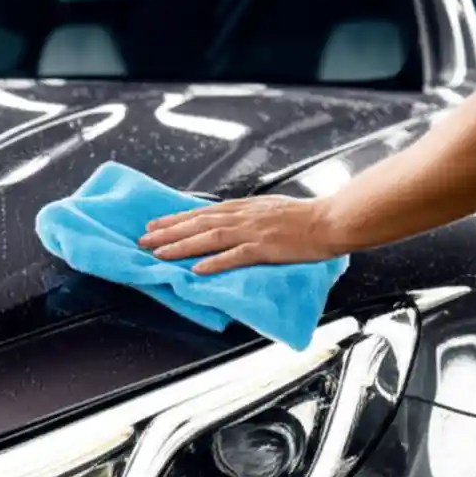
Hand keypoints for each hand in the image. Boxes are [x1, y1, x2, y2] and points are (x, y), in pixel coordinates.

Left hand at [138, 195, 344, 274]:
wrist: (331, 220)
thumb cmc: (307, 217)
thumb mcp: (272, 208)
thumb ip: (250, 215)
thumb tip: (232, 222)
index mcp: (245, 207)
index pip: (203, 212)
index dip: (176, 218)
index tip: (155, 224)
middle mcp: (244, 216)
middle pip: (199, 222)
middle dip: (168, 231)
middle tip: (144, 239)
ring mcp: (254, 231)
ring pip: (209, 237)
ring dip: (182, 245)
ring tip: (159, 253)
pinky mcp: (265, 247)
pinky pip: (234, 255)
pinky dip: (213, 262)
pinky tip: (196, 269)